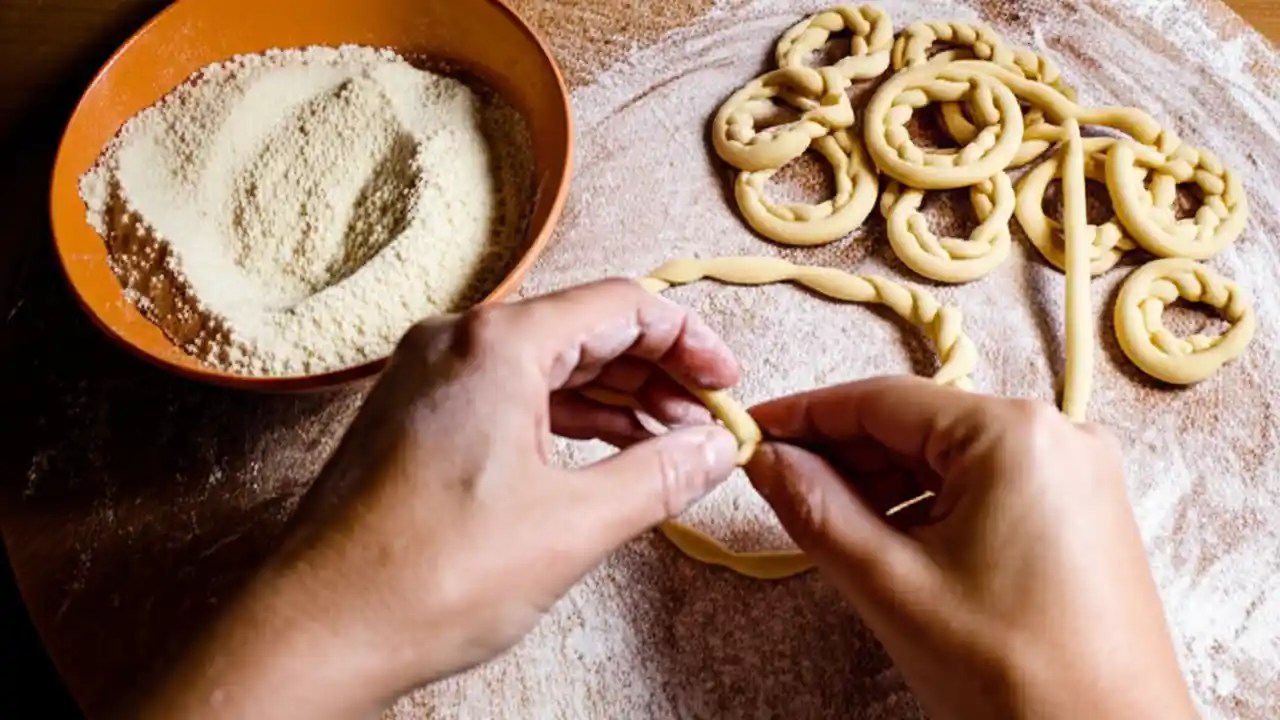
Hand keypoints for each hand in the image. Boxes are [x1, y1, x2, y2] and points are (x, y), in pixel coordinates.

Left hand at [137, 280, 741, 719]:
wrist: (317, 629)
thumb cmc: (431, 575)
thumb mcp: (572, 526)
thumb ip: (657, 475)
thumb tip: (713, 448)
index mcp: (497, 344)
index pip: (621, 306)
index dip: (688, 341)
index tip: (725, 383)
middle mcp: (458, 342)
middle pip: (584, 329)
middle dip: (655, 372)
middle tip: (704, 419)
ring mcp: (430, 379)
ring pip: (547, 365)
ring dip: (614, 398)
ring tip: (668, 441)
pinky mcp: (418, 418)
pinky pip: (510, 396)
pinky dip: (564, 419)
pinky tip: (606, 453)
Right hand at [744, 376, 1196, 719]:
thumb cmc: (1011, 673)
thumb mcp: (890, 584)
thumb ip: (815, 508)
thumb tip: (765, 458)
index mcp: (1012, 434)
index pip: (881, 401)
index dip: (804, 414)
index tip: (748, 430)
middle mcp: (1055, 433)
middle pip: (916, 424)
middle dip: (841, 454)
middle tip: (774, 482)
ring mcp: (1075, 472)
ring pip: (948, 457)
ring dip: (881, 483)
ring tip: (820, 518)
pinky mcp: (1080, 511)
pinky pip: (984, 485)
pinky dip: (928, 505)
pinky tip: (884, 537)